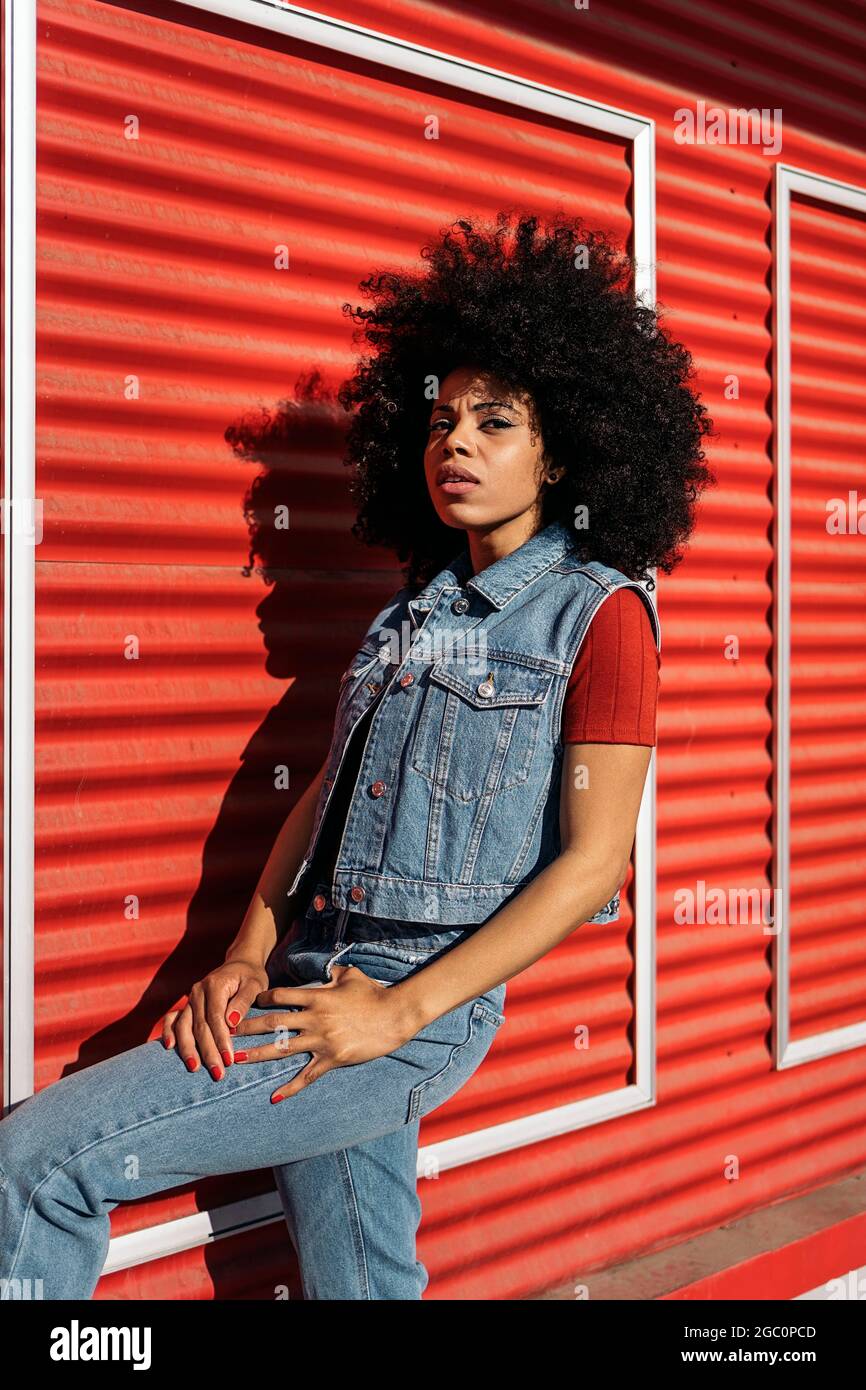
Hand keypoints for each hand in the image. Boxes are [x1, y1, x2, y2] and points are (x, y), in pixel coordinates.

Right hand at [159, 957, 269, 1080]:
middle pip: (199, 1025)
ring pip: (184, 1026)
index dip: (221, 1039)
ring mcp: (190, 999)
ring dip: (188, 1049)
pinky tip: (169, 1047)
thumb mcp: (255, 984)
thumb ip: (243, 1001)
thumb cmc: (250, 976)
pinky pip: (172, 1019)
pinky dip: (168, 1032)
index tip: (229, 1059)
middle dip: (207, 1051)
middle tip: (217, 1073)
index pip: (215, 1017)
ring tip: (194, 1068)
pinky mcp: (187, 1006)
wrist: (239, 964)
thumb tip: (231, 1021)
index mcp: (215, 985)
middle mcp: (198, 992)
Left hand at [233, 963, 410, 1102]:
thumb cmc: (373, 993)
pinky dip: (289, 1088)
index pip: (279, 996)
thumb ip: (331, 971)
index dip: (260, 999)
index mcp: (317, 996)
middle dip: (246, 1028)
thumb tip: (322, 969)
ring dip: (256, 1055)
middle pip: (272, 1023)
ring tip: (235, 1061)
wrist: (395, 1015)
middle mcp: (314, 1018)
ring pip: (282, 1049)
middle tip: (223, 1033)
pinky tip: (273, 1097)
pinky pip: (306, 1076)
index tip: (245, 1004)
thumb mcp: (350, 975)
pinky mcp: (332, 1059)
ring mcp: (322, 1041)